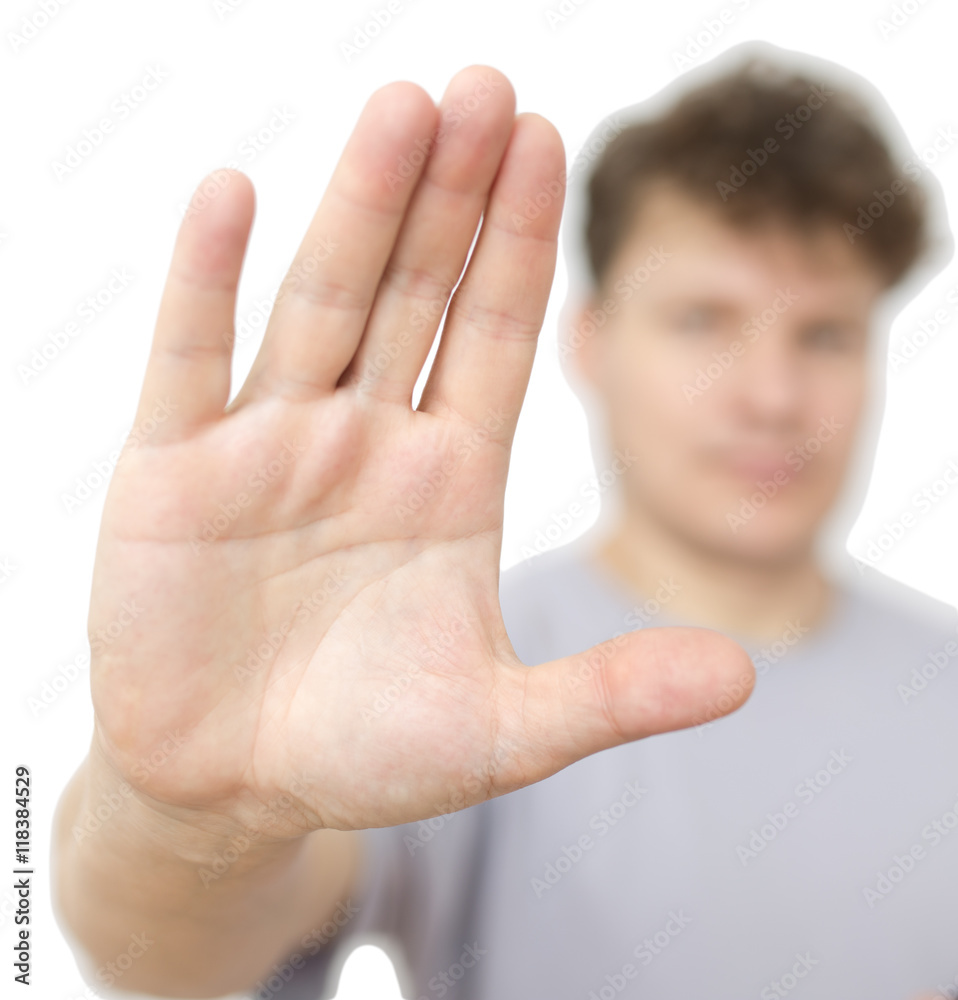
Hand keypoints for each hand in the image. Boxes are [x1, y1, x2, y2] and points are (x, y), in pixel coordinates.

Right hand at [87, 64, 751, 841]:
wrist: (232, 788)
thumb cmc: (365, 754)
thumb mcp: (501, 731)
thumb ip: (612, 694)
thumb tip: (744, 675)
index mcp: (449, 482)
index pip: (494, 336)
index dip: (520, 243)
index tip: (547, 140)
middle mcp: (366, 443)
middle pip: (418, 294)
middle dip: (454, 194)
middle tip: (487, 86)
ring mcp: (268, 445)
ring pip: (321, 302)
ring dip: (360, 207)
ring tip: (403, 108)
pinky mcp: (172, 471)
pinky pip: (190, 359)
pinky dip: (207, 281)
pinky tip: (231, 194)